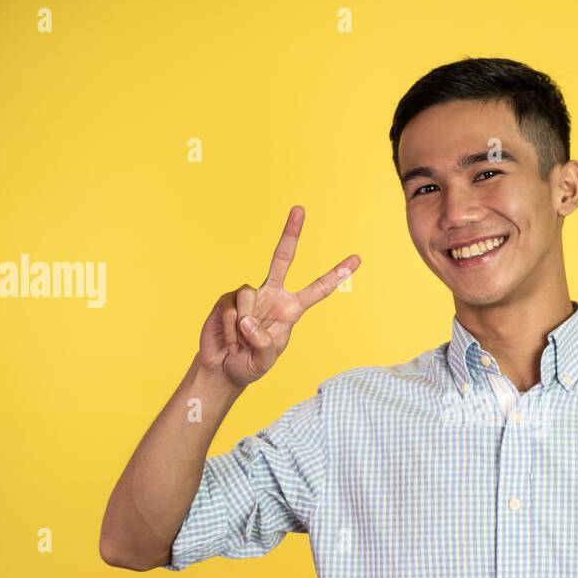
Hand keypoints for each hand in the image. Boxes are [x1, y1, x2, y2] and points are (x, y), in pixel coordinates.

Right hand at [198, 205, 360, 388]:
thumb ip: (264, 342)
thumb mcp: (265, 361)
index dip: (336, 275)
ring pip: (250, 294)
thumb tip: (248, 318)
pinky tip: (229, 338)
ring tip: (240, 342)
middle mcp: (272, 296)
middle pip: (283, 258)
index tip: (356, 258)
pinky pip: (232, 306)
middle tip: (300, 208)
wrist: (221, 369)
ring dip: (244, 325)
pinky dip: (231, 327)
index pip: (318, 290)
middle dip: (291, 233)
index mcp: (290, 310)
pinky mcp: (228, 298)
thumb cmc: (249, 366)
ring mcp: (250, 295)